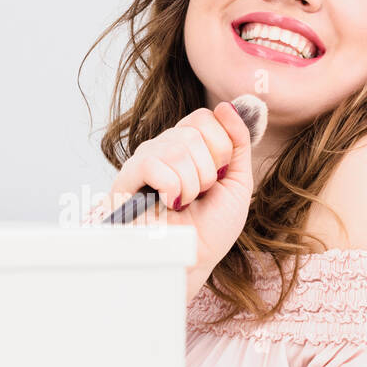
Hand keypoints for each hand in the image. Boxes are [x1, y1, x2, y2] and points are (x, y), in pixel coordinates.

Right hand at [105, 101, 254, 280]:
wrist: (192, 260)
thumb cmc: (212, 228)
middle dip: (208, 171)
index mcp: (189, 145)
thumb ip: (239, 143)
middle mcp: (164, 146)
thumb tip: (228, 106)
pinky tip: (167, 204)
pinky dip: (171, 189)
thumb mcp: (237, 182)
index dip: (221, 146)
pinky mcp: (127, 178)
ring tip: (183, 204)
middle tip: (199, 195)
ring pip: (178, 149)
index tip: (219, 176)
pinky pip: (155, 164)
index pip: (206, 117)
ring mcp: (145, 160)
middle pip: (194, 132)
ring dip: (191, 186)